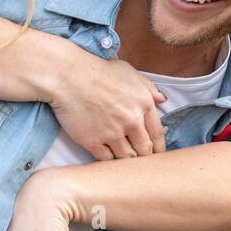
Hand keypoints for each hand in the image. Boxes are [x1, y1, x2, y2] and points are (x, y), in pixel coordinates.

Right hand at [45, 44, 166, 159]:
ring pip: (127, 157)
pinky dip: (108, 159)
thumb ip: (148, 87)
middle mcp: (131, 121)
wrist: (68, 76)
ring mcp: (112, 133)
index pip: (157, 134)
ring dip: (126, 158)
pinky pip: (106, 159)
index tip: (157, 153)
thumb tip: (162, 99)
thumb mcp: (129, 72)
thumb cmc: (98, 70)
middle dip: (144, 155)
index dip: (159, 147)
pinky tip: (107, 154)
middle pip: (145, 150)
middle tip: (140, 157)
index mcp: (143, 104)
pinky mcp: (93, 142)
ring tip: (123, 156)